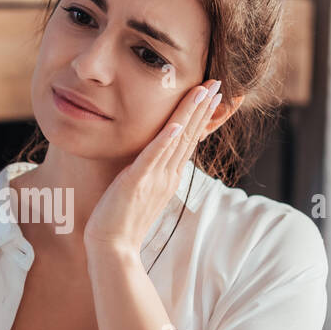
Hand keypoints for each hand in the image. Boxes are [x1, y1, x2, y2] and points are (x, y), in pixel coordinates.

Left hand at [83, 79, 222, 255]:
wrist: (113, 247)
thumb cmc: (122, 220)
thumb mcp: (143, 190)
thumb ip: (152, 172)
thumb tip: (156, 159)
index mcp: (169, 175)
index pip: (189, 139)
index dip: (200, 115)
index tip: (211, 94)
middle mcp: (167, 175)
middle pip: (189, 135)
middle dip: (203, 107)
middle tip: (217, 83)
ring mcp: (155, 179)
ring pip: (177, 141)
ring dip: (190, 115)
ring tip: (203, 92)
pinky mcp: (137, 183)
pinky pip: (153, 158)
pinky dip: (165, 141)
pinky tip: (175, 125)